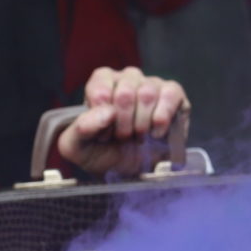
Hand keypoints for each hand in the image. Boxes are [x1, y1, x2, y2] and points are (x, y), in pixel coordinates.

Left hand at [56, 66, 187, 176]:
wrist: (131, 172)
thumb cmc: (102, 154)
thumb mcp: (77, 148)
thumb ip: (80, 128)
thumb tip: (106, 112)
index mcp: (102, 84)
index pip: (101, 84)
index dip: (102, 112)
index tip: (103, 133)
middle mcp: (128, 79)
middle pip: (125, 91)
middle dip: (123, 122)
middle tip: (122, 137)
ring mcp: (152, 84)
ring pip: (147, 93)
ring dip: (141, 124)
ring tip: (139, 136)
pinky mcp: (173, 94)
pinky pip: (170, 95)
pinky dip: (161, 118)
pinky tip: (156, 132)